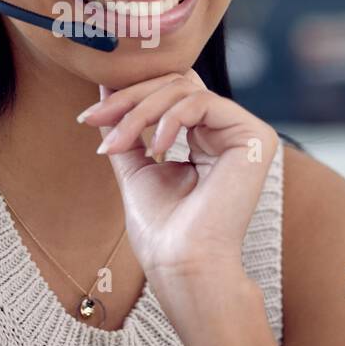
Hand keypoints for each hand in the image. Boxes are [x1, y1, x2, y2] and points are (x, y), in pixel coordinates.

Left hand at [77, 69, 279, 282]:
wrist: (182, 263)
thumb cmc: (162, 227)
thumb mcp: (135, 165)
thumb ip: (128, 126)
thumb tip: (106, 82)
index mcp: (206, 138)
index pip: (170, 93)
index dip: (131, 94)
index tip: (89, 116)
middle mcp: (228, 132)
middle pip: (175, 84)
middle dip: (129, 99)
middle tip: (94, 119)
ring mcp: (245, 133)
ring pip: (184, 90)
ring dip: (140, 111)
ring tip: (117, 143)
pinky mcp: (255, 137)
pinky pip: (203, 102)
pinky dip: (170, 119)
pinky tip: (156, 149)